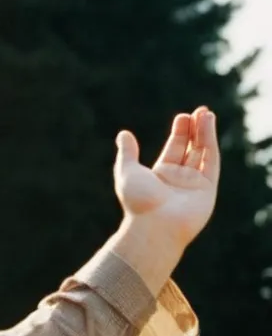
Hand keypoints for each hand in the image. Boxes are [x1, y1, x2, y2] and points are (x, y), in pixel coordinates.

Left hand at [114, 106, 219, 251]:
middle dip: (195, 130)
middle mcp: (179, 179)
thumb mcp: (127, 171)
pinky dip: (211, 144)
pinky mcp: (207, 189)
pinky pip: (211, 162)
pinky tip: (209, 128)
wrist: (154, 224)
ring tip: (206, 113)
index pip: (174, 149)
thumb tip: (123, 134)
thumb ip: (128, 152)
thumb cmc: (138, 200)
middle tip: (199, 111)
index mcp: (160, 175)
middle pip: (190, 149)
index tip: (183, 117)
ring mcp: (194, 184)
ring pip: (202, 153)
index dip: (180, 133)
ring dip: (205, 133)